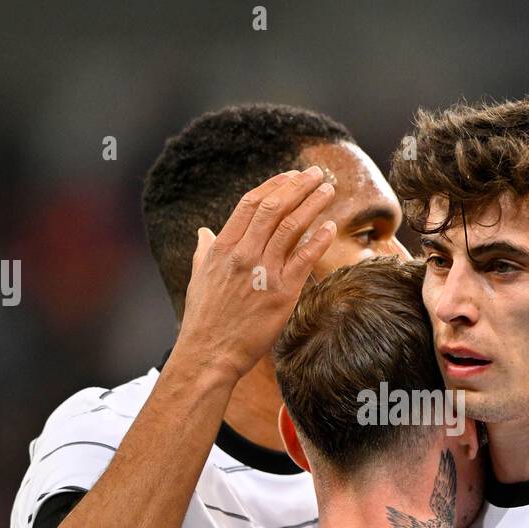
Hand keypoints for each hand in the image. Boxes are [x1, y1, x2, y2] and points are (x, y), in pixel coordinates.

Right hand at [176, 168, 336, 377]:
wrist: (210, 353)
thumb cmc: (204, 319)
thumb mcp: (198, 278)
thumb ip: (203, 251)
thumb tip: (203, 233)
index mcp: (223, 247)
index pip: (250, 203)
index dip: (274, 185)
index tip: (291, 176)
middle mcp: (243, 254)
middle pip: (274, 208)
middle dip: (298, 186)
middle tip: (315, 174)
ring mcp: (263, 272)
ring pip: (292, 227)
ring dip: (313, 204)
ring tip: (327, 190)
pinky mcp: (282, 293)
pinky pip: (305, 258)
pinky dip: (319, 239)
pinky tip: (330, 226)